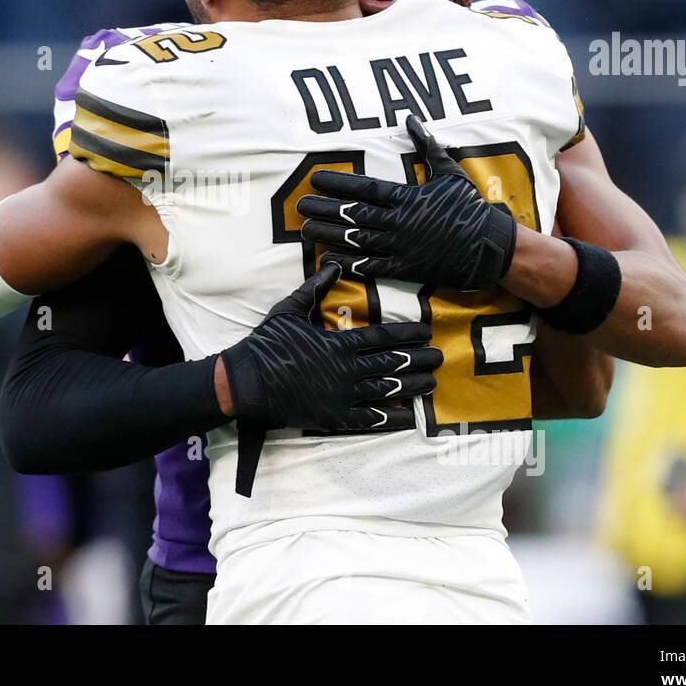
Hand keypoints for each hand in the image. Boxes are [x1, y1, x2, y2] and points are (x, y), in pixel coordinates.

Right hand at [219, 262, 441, 495]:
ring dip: (413, 387)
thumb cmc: (266, 344)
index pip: (384, 337)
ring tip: (432, 385)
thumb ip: (315, 288)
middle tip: (439, 358)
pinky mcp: (334, 418)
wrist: (246, 382)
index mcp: (339, 343)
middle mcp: (347, 370)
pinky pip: (370, 419)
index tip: (428, 334)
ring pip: (388, 391)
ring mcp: (342, 396)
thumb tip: (333, 266)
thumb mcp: (289, 310)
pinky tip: (409, 416)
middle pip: (394, 363)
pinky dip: (392, 418)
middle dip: (420, 360)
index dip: (409, 335)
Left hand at [297, 116, 516, 291]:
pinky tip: (327, 260)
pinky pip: (371, 266)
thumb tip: (412, 118)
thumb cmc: (470, 208)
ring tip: (305, 230)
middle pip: (354, 213)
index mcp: (408, 197)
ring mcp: (402, 246)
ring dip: (329, 234)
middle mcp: (400, 221)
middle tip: (300, 206)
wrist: (490, 247)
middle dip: (325, 208)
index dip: (338, 183)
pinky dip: (349, 264)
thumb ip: (427, 146)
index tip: (315, 179)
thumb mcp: (450, 172)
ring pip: (357, 239)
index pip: (365, 188)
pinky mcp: (406, 268)